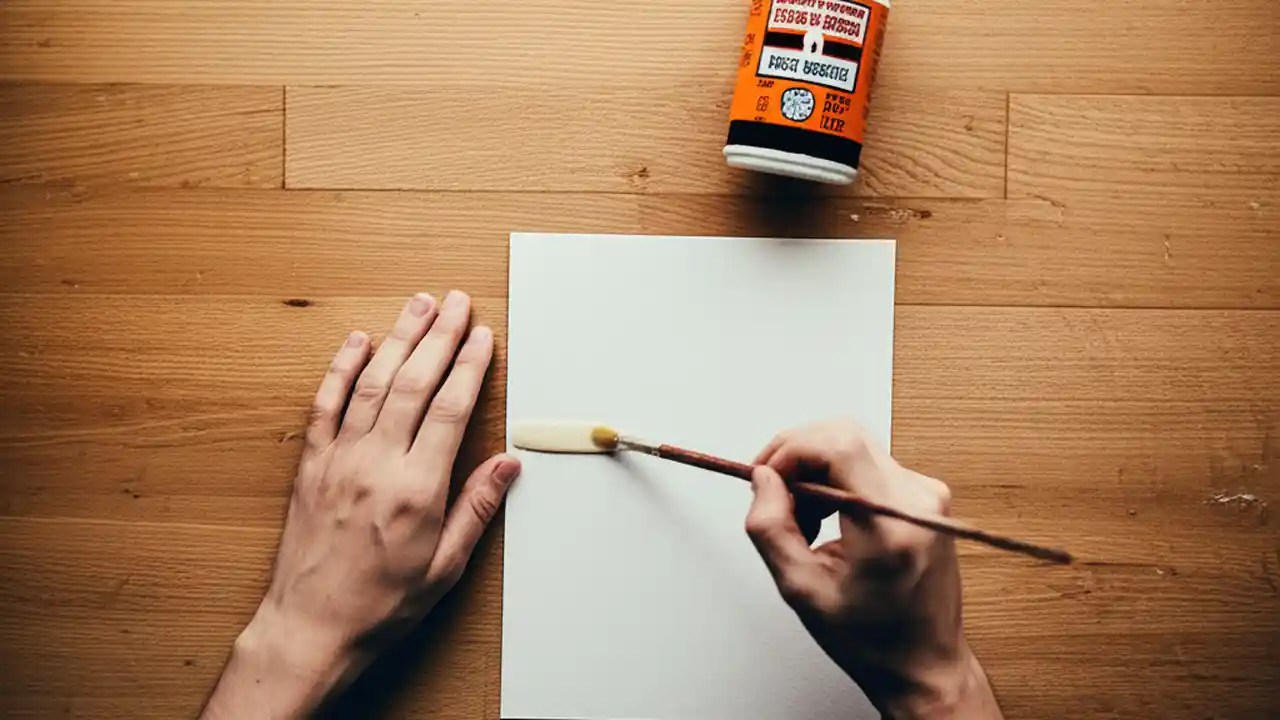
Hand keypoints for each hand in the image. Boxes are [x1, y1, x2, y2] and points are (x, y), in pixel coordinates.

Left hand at [203, 291, 519, 718]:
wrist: (311, 628)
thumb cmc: (380, 604)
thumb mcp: (445, 567)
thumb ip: (476, 508)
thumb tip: (507, 465)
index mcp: (417, 488)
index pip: (450, 409)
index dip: (469, 365)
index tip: (481, 336)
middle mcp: (377, 463)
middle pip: (414, 383)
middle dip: (439, 336)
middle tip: (455, 302)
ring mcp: (340, 459)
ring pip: (372, 383)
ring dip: (397, 339)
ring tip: (417, 306)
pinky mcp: (312, 465)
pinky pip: (325, 405)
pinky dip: (341, 369)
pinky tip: (358, 343)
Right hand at [745, 420, 1001, 719]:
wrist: (925, 664)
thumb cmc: (872, 640)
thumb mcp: (802, 590)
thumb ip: (772, 528)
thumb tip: (763, 480)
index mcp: (890, 527)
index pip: (837, 446)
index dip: (790, 449)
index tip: (764, 475)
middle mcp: (917, 501)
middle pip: (844, 436)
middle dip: (796, 455)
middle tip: (773, 493)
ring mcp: (927, 495)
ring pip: (853, 446)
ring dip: (814, 469)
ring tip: (802, 521)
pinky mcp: (925, 496)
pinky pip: (868, 463)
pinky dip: (834, 480)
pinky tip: (825, 520)